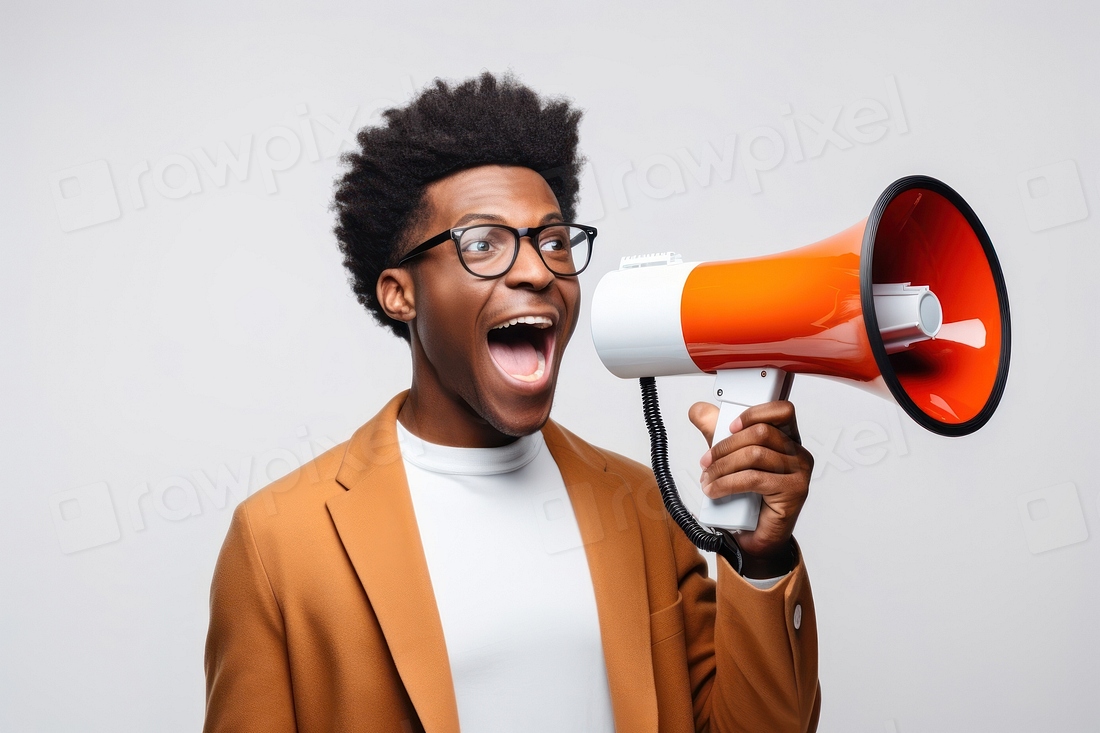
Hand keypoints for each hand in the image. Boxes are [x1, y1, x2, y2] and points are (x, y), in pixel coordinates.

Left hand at [689, 400, 812, 576]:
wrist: (756, 534)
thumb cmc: (748, 495)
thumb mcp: (730, 457)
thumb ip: (716, 432)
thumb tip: (698, 410)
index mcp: (788, 439)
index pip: (782, 411)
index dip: (754, 414)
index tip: (729, 426)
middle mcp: (798, 453)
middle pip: (760, 433)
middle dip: (724, 446)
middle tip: (705, 462)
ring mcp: (799, 472)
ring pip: (754, 455)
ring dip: (722, 467)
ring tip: (707, 479)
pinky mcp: (793, 491)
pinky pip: (753, 479)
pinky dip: (726, 484)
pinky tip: (714, 491)